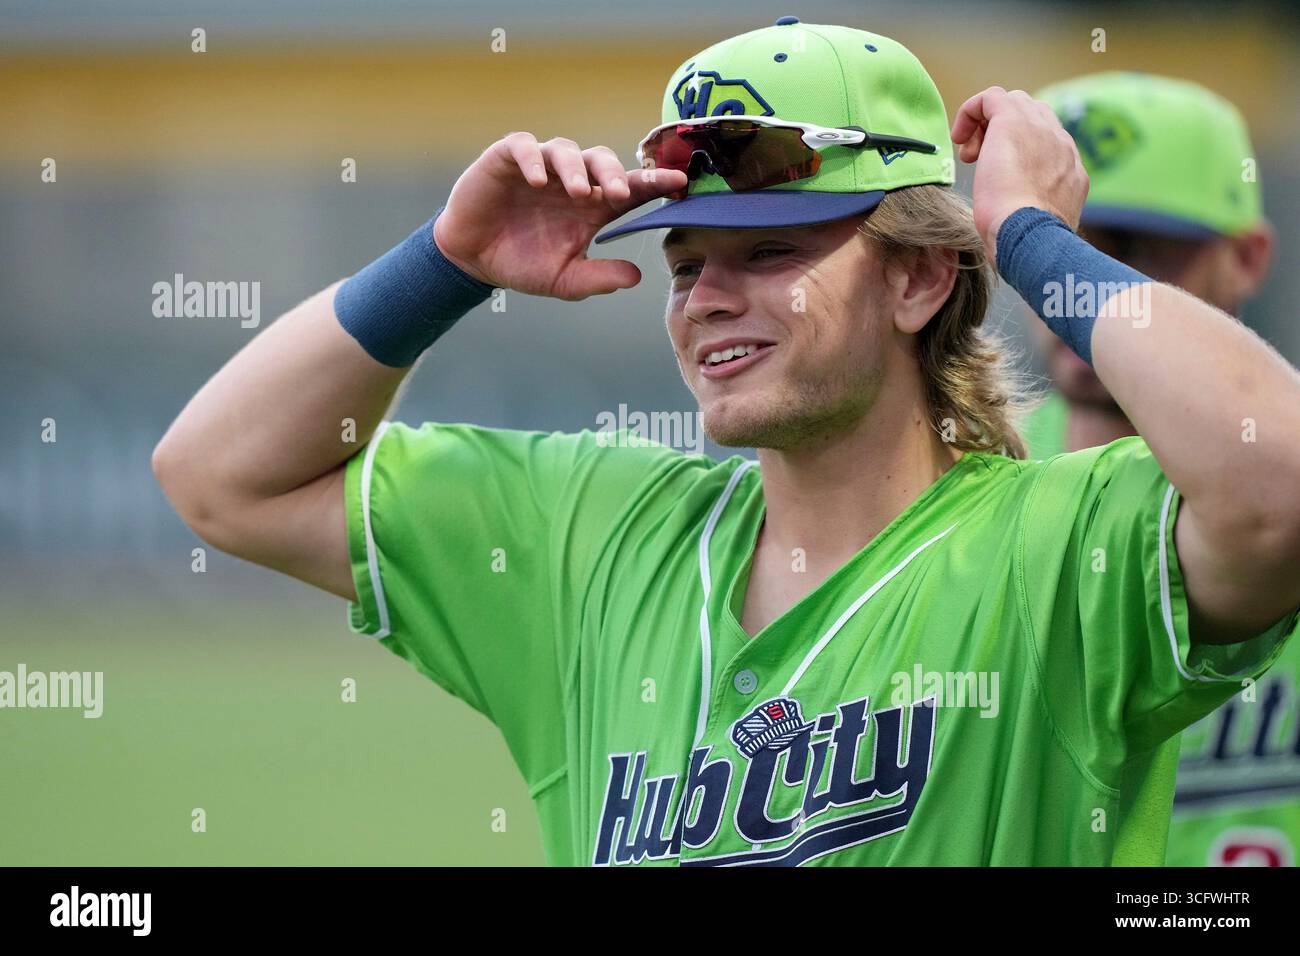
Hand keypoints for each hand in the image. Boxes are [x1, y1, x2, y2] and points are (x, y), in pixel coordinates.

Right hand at [432, 133, 688, 300]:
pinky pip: (526, 147)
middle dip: (614, 174)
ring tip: (579, 193)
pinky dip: (534, 160)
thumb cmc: (524, 264)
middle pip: (602, 161)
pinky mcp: (508, 157)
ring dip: (576, 169)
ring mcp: (541, 166)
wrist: (474, 259)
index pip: (629, 188)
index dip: (655, 183)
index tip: (680, 183)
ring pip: (567, 150)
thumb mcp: (564, 280)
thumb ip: (598, 278)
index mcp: (593, 206)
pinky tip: (539, 181)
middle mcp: (572, 181)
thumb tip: (635, 277)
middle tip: (619, 193)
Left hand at [950, 87, 1088, 261]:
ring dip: (987, 124)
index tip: (998, 173)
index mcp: (1070, 168)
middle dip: (1002, 133)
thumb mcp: (1039, 225)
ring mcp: (1041, 129)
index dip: (1019, 150)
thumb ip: (1037, 212)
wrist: (1031, 236)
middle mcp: (1061, 143)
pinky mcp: (1013, 121)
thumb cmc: (1028, 243)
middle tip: (980, 160)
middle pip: (1033, 115)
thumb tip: (1020, 219)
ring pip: (1014, 102)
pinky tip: (959, 138)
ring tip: (970, 154)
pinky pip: (990, 97)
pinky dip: (970, 111)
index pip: (1047, 141)